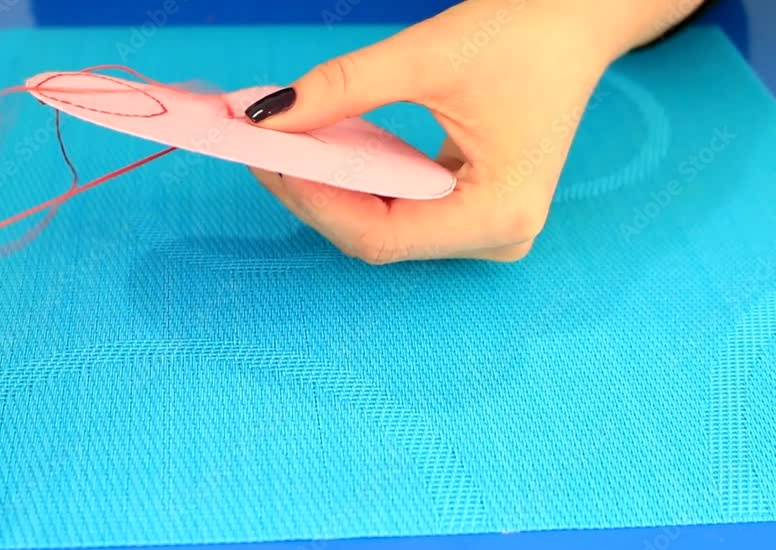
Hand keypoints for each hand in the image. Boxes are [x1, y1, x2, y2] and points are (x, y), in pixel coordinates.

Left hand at [244, 0, 701, 263]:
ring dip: (329, 191)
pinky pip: (398, 211)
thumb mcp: (426, 55)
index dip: (314, 201)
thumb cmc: (524, 33)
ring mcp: (484, 230)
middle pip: (376, 236)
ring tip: (283, 149)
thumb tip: (266, 117)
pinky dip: (356, 183)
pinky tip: (324, 153)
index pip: (380, 235)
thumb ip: (342, 88)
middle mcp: (496, 238)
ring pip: (382, 228)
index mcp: (499, 214)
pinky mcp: (471, 210)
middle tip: (261, 151)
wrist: (578, 20)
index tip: (265, 158)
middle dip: (313, 195)